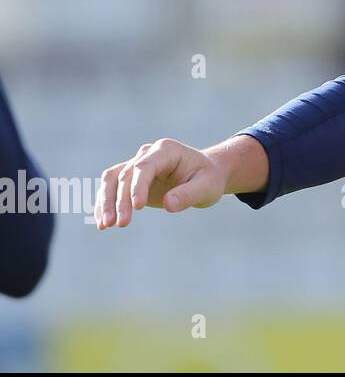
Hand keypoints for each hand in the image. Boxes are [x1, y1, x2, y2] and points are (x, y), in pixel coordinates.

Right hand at [95, 138, 227, 228]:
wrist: (206, 175)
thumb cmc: (209, 179)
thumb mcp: (207, 187)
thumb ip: (189, 194)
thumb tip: (168, 205)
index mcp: (167, 150)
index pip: (145, 166)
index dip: (138, 186)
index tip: (138, 207)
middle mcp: (148, 154)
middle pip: (126, 175)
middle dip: (121, 200)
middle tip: (121, 224)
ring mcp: (137, 165)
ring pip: (112, 180)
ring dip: (106, 202)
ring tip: (105, 226)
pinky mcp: (131, 179)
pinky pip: (111, 189)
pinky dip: (105, 204)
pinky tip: (102, 224)